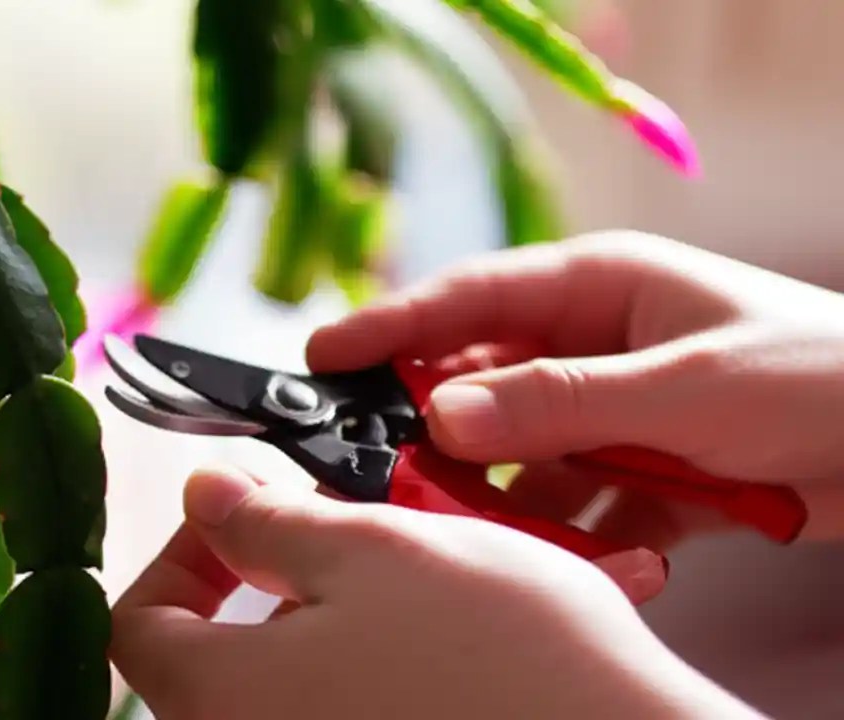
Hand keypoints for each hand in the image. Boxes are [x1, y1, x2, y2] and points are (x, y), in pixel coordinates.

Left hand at [111, 467, 763, 719]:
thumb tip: (204, 498)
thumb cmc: (504, 656)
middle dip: (296, 576)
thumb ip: (269, 525)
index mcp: (225, 699)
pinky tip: (485, 625)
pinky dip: (412, 661)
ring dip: (372, 611)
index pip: (143, 627)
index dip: (180, 557)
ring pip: (319, 673)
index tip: (242, 517)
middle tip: (364, 535)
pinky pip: (377, 704)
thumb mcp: (375, 551)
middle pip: (233, 653)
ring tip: (452, 567)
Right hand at [307, 232, 843, 547]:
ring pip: (520, 457)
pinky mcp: (641, 473)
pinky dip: (578, 538)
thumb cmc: (822, 377)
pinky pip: (577, 506)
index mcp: (597, 287)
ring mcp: (613, 412)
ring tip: (485, 533)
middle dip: (436, 430)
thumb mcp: (684, 386)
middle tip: (383, 472)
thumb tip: (444, 415)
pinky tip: (600, 558)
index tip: (322, 358)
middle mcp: (591, 346)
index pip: (470, 299)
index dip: (391, 327)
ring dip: (507, 498)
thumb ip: (560, 403)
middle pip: (480, 385)